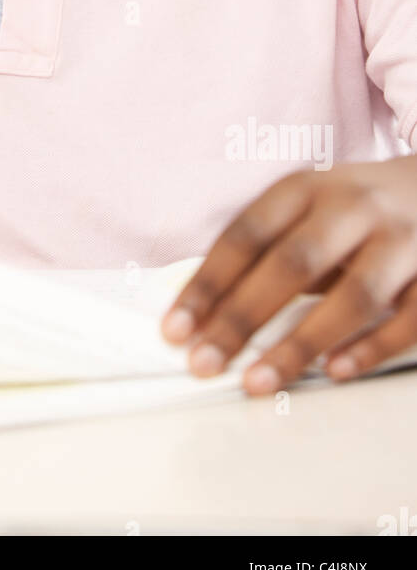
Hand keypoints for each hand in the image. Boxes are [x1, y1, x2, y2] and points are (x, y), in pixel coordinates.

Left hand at [159, 157, 416, 394]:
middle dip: (241, 318)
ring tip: (259, 381)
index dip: (207, 284)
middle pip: (291, 263)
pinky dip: (370, 348)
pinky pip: (409, 317)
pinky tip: (335, 371)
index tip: (176, 329)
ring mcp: (400, 238)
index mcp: (306, 188)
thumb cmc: (356, 210)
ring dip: (300, 344)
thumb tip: (203, 312)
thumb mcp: (307, 211)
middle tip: (204, 363)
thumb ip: (265, 254)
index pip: (245, 235)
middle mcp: (352, 206)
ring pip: (351, 295)